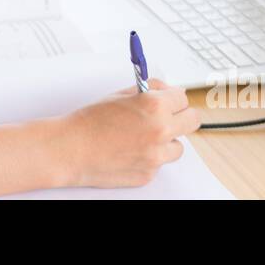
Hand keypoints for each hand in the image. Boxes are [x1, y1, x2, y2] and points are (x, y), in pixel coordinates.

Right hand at [56, 78, 202, 188]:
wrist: (71, 149)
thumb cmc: (90, 122)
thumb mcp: (120, 95)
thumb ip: (148, 90)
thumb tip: (165, 89)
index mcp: (154, 106)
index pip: (183, 98)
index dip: (173, 98)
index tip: (169, 101)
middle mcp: (160, 130)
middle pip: (193, 121)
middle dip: (181, 117)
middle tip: (167, 117)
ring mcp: (156, 155)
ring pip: (178, 147)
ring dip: (165, 142)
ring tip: (141, 138)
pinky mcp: (149, 174)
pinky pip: (159, 163)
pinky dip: (149, 158)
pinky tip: (129, 151)